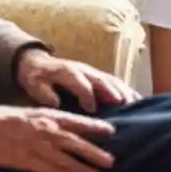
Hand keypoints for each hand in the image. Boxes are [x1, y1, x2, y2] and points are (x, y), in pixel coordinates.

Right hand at [0, 102, 115, 171]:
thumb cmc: (2, 117)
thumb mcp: (28, 112)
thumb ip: (47, 118)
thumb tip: (64, 124)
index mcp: (45, 116)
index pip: (76, 121)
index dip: (94, 127)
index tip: (110, 131)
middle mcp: (44, 131)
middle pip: (75, 144)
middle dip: (94, 153)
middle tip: (111, 160)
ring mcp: (35, 148)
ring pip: (65, 160)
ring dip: (82, 167)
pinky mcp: (25, 162)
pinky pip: (49, 170)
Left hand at [17, 49, 140, 112]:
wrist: (38, 62)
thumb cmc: (37, 77)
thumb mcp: (34, 85)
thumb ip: (44, 93)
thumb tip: (56, 102)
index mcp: (67, 72)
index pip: (80, 82)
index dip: (87, 95)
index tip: (92, 109)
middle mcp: (83, 70)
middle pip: (101, 79)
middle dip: (112, 91)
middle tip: (123, 104)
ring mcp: (92, 71)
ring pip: (111, 80)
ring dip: (123, 91)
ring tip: (135, 103)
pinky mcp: (97, 75)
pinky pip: (114, 81)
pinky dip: (126, 90)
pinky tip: (136, 100)